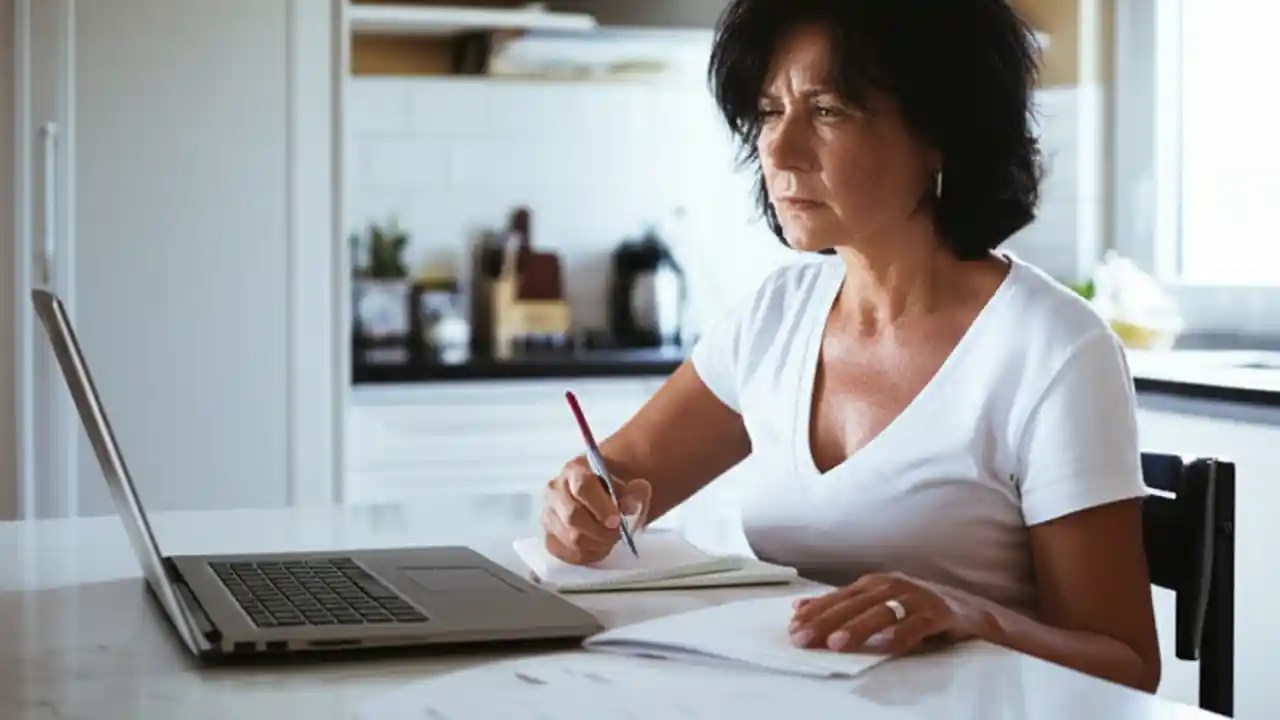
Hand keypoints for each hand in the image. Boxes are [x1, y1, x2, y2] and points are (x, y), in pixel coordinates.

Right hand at [541, 457, 651, 564]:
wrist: (597, 499)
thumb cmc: (611, 492)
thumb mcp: (628, 486)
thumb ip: (635, 493)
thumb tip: (631, 505)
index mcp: (575, 470)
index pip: (583, 487)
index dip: (601, 507)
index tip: (616, 521)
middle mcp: (554, 490)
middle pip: (573, 517)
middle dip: (600, 531)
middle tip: (617, 534)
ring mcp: (548, 514)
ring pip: (570, 538)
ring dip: (596, 544)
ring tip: (609, 540)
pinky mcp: (548, 536)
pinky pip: (566, 553)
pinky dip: (587, 555)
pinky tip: (598, 547)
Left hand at [788, 573, 993, 654]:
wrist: (969, 611)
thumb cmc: (916, 608)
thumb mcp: (876, 604)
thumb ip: (842, 606)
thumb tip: (800, 608)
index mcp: (874, 584)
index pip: (839, 598)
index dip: (815, 612)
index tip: (793, 628)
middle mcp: (893, 586)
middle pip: (854, 605)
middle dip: (826, 622)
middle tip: (803, 638)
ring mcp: (916, 597)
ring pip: (881, 613)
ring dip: (857, 628)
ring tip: (836, 643)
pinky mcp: (939, 613)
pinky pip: (917, 625)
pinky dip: (901, 634)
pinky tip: (885, 645)